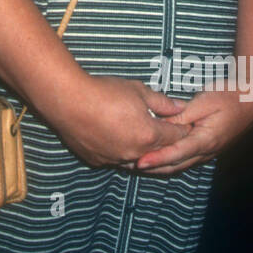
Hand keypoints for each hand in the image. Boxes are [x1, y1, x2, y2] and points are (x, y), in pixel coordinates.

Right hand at [51, 75, 191, 169]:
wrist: (68, 100)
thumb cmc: (104, 92)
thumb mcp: (138, 91)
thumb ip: (162, 102)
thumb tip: (180, 107)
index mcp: (149, 135)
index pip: (176, 136)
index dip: (182, 129)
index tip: (184, 124)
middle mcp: (135, 152)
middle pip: (159, 152)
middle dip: (165, 143)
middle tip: (165, 132)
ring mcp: (116, 159)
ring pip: (138, 160)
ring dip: (143, 152)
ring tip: (141, 138)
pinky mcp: (98, 162)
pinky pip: (116, 161)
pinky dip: (121, 153)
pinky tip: (117, 142)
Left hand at [135, 87, 252, 175]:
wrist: (251, 101)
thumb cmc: (228, 97)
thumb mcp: (204, 101)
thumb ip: (182, 114)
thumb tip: (162, 123)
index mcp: (206, 139)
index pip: (177, 153)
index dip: (157, 158)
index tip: (140, 162)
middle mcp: (206, 151)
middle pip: (175, 165)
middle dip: (152, 167)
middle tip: (128, 164)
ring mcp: (205, 153)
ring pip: (178, 165)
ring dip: (157, 166)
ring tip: (134, 164)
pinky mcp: (203, 150)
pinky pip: (182, 159)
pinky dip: (166, 161)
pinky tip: (151, 157)